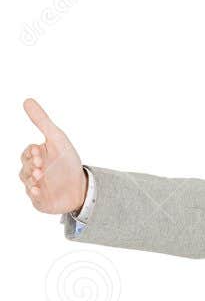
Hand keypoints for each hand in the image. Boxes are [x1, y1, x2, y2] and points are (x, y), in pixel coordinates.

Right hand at [20, 98, 86, 214]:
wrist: (84, 186)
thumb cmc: (69, 162)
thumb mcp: (57, 139)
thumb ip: (42, 121)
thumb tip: (27, 100)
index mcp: (36, 157)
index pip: (27, 153)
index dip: (31, 152)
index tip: (38, 151)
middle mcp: (33, 171)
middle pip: (25, 168)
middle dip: (31, 166)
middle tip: (40, 166)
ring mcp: (36, 186)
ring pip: (27, 182)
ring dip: (31, 179)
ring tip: (40, 176)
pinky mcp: (41, 200)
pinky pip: (33, 198)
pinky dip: (33, 194)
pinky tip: (37, 191)